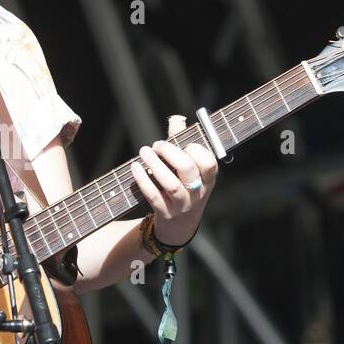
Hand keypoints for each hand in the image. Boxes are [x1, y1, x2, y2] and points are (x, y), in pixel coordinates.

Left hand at [129, 114, 217, 246]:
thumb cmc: (185, 187)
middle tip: (157, 145)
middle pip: (187, 169)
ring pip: (171, 184)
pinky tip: (135, 167)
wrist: (180, 225)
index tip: (182, 143)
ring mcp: (182, 204)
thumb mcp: (191, 168)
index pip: (208, 162)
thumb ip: (183, 141)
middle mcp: (198, 192)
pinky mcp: (165, 212)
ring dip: (155, 165)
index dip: (195, 150)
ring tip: (144, 151)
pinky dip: (143, 180)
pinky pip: (154, 196)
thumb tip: (177, 118)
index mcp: (208, 179)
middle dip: (170, 152)